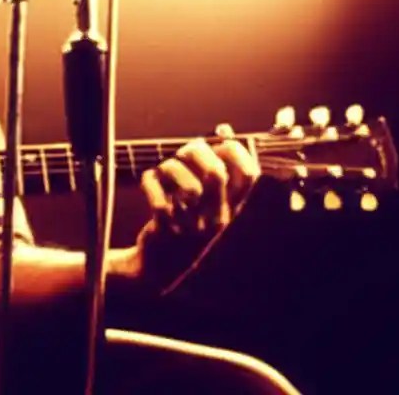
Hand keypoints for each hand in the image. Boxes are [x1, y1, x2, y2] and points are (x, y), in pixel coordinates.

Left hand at [130, 123, 259, 292]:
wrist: (160, 268)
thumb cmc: (186, 224)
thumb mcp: (209, 204)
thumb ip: (218, 170)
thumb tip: (225, 129)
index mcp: (231, 211)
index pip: (249, 177)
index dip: (236, 151)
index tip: (220, 140)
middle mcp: (215, 219)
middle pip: (214, 174)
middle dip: (197, 151)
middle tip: (184, 151)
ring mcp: (191, 225)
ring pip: (184, 184)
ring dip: (169, 167)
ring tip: (164, 170)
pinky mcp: (166, 230)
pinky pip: (158, 196)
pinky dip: (149, 181)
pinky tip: (149, 180)